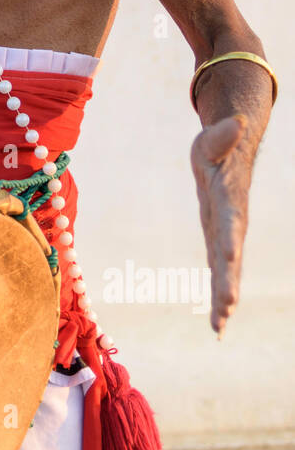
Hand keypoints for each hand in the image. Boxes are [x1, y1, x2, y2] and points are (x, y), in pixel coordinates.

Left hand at [190, 114, 249, 336]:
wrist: (229, 156)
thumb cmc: (219, 146)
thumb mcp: (214, 139)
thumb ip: (223, 135)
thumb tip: (235, 123)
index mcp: (230, 200)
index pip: (231, 221)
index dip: (231, 238)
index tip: (230, 256)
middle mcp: (233, 225)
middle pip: (230, 257)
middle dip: (228, 282)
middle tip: (226, 309)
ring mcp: (227, 238)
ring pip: (226, 273)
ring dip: (223, 300)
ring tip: (220, 327)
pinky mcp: (220, 245)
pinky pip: (220, 276)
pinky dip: (219, 300)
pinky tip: (218, 325)